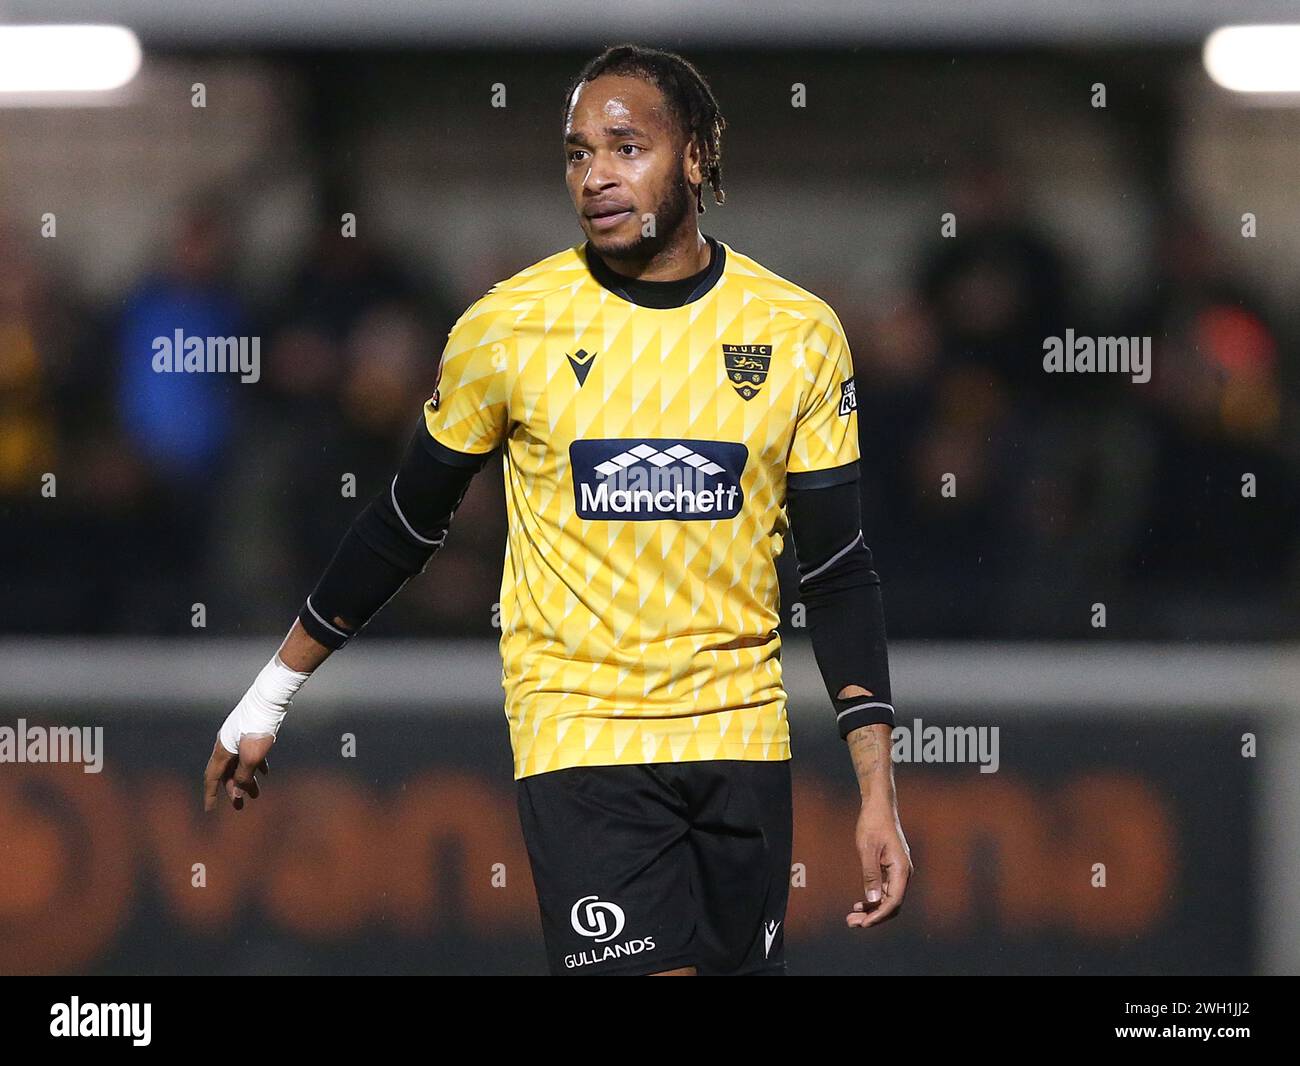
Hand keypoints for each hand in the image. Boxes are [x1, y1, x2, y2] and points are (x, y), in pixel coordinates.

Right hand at [202, 735, 273, 811]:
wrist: (268, 700)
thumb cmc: (258, 728)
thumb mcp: (252, 757)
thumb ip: (244, 775)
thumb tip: (239, 791)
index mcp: (222, 751)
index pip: (212, 778)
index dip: (210, 795)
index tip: (209, 810)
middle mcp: (226, 745)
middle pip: (227, 773)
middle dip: (233, 790)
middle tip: (240, 807)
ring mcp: (237, 738)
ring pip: (239, 764)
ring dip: (247, 779)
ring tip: (256, 794)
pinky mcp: (249, 733)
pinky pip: (249, 754)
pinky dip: (255, 765)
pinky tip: (265, 773)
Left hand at [847, 801, 912, 927]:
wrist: (879, 807)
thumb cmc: (873, 824)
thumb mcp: (867, 849)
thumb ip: (870, 874)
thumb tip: (872, 899)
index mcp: (901, 869)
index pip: (893, 901)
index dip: (879, 915)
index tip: (863, 923)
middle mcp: (903, 873)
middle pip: (891, 904)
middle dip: (873, 916)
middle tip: (851, 923)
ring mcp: (898, 872)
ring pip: (887, 899)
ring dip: (872, 910)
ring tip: (852, 917)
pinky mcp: (891, 869)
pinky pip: (885, 891)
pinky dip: (873, 900)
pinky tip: (859, 904)